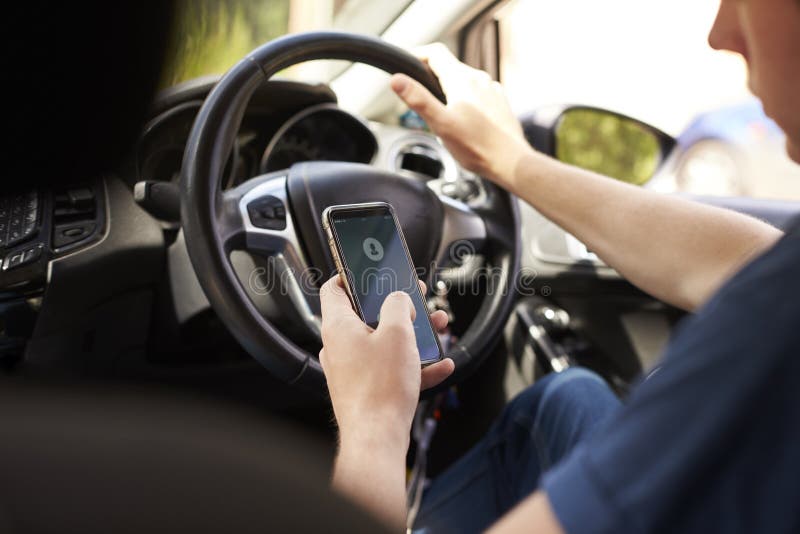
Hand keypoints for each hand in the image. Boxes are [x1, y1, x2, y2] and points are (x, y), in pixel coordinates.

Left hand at [319, 276, 454, 444]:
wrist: (378, 438)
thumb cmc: (380, 388)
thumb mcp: (397, 333)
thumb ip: (398, 305)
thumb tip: (399, 298)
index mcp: (339, 326)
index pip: (335, 287)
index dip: (353, 274)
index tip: (372, 270)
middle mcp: (340, 346)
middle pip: (367, 315)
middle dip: (398, 307)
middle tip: (417, 301)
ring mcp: (352, 369)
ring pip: (383, 342)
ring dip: (412, 335)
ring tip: (436, 330)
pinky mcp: (366, 388)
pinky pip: (391, 369)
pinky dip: (414, 365)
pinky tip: (439, 365)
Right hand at [391, 43, 531, 185]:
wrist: (510, 161)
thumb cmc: (476, 146)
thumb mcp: (440, 123)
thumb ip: (418, 99)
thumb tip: (397, 80)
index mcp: (461, 79)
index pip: (436, 53)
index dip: (419, 55)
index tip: (408, 65)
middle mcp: (478, 79)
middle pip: (449, 67)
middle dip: (432, 77)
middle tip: (420, 96)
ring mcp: (491, 89)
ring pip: (464, 80)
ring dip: (449, 89)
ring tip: (442, 112)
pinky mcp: (499, 101)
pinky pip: (478, 92)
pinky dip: (466, 98)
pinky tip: (464, 118)